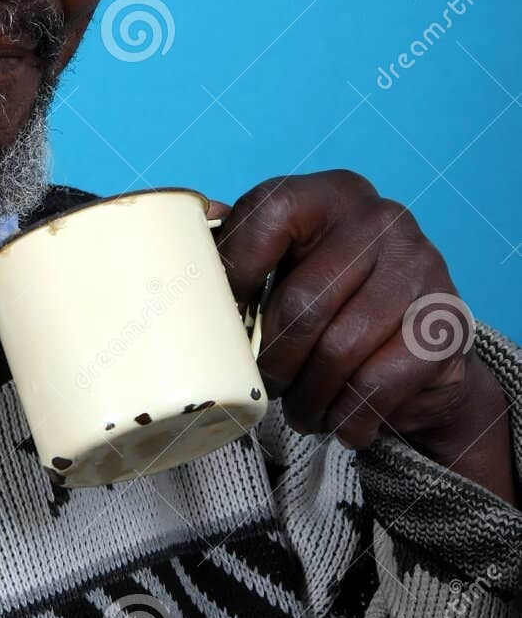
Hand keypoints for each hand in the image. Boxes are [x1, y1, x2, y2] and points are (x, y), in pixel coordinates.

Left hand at [207, 171, 515, 504]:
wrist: (422, 345)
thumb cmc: (334, 297)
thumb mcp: (289, 260)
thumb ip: (240, 247)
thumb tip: (173, 235)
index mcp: (331, 194)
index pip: (271, 212)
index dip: (235, 266)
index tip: (220, 315)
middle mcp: (381, 220)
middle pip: (303, 300)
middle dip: (273, 359)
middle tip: (264, 387)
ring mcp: (421, 269)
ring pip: (339, 350)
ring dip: (308, 397)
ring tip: (298, 412)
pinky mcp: (444, 325)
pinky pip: (377, 384)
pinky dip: (348, 416)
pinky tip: (338, 423)